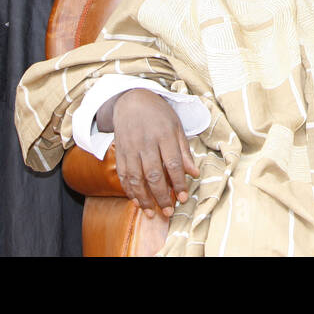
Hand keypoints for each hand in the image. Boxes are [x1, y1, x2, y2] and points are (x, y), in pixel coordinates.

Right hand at [100, 89, 199, 218]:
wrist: (132, 100)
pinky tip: (137, 201)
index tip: (184, 197)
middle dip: (162, 196)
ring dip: (144, 198)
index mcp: (164, 135)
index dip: (179, 182)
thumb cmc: (159, 115)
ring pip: (136, 178)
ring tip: (153, 213)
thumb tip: (194, 173)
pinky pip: (123, 175)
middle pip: (153, 174)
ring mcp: (130, 148)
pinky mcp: (119, 152)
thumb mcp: (176, 127)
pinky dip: (129, 191)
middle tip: (169, 212)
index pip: (173, 163)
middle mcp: (146, 143)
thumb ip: (184, 151)